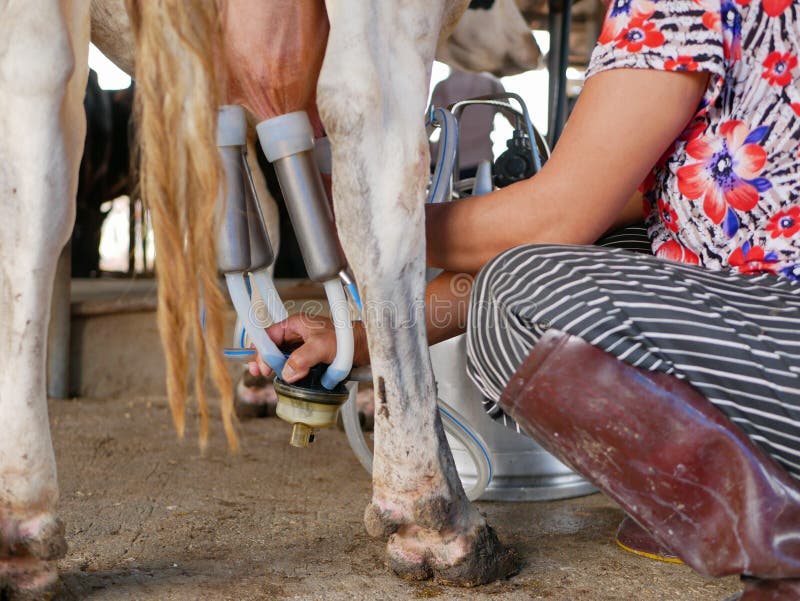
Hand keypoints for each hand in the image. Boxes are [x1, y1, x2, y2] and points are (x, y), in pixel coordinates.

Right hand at [247, 313, 367, 382]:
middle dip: (266, 361)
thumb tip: (287, 372)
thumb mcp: (322, 346)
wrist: (364, 347)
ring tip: (272, 378)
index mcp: (296, 324)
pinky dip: (290, 374)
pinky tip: (288, 381)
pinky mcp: (310, 360)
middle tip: (262, 373)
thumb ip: (302, 358)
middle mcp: (297, 335)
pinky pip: (295, 367)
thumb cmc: (346, 339)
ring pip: (283, 359)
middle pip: (273, 348)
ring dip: (277, 369)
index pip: (269, 335)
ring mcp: (303, 348)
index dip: (262, 350)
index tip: (262, 365)